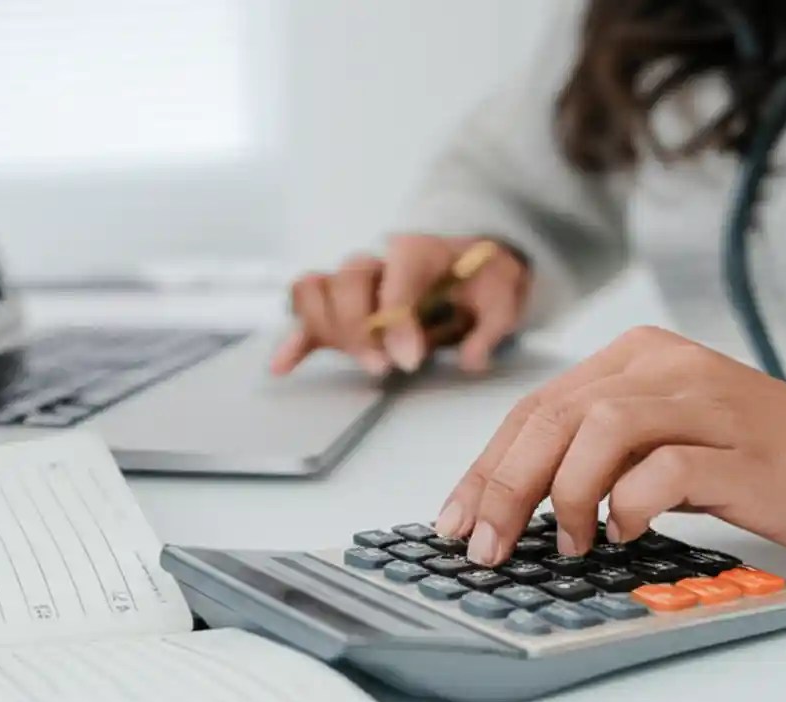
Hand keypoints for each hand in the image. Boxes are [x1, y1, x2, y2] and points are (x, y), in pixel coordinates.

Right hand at [270, 235, 529, 376]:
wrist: (470, 261)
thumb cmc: (481, 277)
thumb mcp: (503, 293)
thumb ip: (491, 325)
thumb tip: (470, 358)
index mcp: (415, 250)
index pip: (394, 277)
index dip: (396, 318)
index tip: (409, 360)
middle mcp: (376, 260)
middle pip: (347, 279)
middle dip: (359, 327)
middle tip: (384, 366)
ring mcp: (354, 282)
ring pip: (317, 289)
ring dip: (329, 328)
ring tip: (363, 362)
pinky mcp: (341, 307)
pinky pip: (307, 317)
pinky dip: (293, 342)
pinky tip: (282, 367)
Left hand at [436, 326, 785, 566]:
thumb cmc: (744, 453)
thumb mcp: (654, 439)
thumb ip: (592, 451)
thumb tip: (509, 501)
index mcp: (632, 357)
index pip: (534, 407)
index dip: (486, 466)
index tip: (456, 519)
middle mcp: (663, 366)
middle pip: (554, 416)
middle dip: (505, 485)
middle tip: (486, 544)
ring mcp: (706, 402)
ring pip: (601, 427)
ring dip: (567, 492)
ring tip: (570, 541)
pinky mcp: (744, 447)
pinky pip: (668, 467)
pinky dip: (632, 502)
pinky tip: (625, 531)